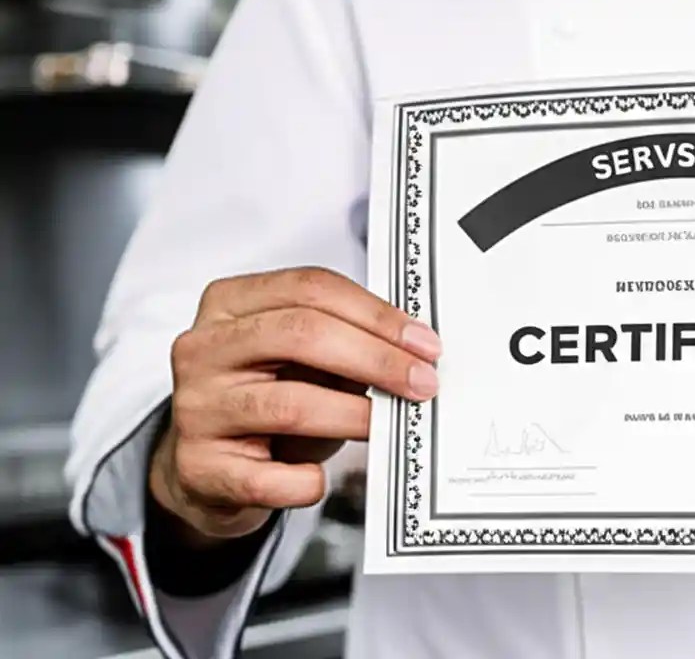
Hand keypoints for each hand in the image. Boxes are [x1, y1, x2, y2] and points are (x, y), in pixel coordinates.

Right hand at [151, 267, 439, 546]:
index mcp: (229, 304)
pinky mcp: (199, 468)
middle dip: (376, 358)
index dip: (376, 314)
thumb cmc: (268, 402)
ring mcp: (196, 408)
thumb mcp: (301, 360)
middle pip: (302, 334)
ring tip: (389, 426)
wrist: (208, 470)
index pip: (310, 288)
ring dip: (354, 416)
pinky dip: (305, 481)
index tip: (423, 343)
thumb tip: (414, 351)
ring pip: (290, 404)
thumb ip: (346, 343)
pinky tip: (321, 479)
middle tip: (422, 383)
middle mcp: (203, 349)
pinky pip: (267, 477)